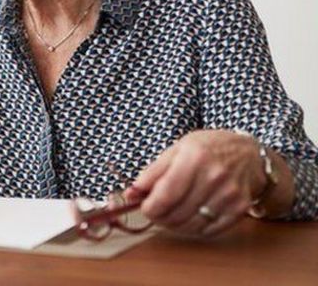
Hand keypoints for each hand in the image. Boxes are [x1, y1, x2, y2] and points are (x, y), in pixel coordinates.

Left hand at [130, 129, 266, 235]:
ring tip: (170, 215)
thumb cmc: (208, 149)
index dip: (149, 207)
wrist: (248, 154)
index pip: (166, 195)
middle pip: (177, 213)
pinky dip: (194, 229)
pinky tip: (190, 218)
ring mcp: (229, 194)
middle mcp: (214, 177)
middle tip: (155, 212)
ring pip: (192, 225)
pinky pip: (209, 231)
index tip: (144, 207)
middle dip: (159, 218)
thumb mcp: (177, 150)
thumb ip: (152, 172)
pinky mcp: (239, 209)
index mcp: (194, 158)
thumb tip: (131, 194)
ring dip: (175, 226)